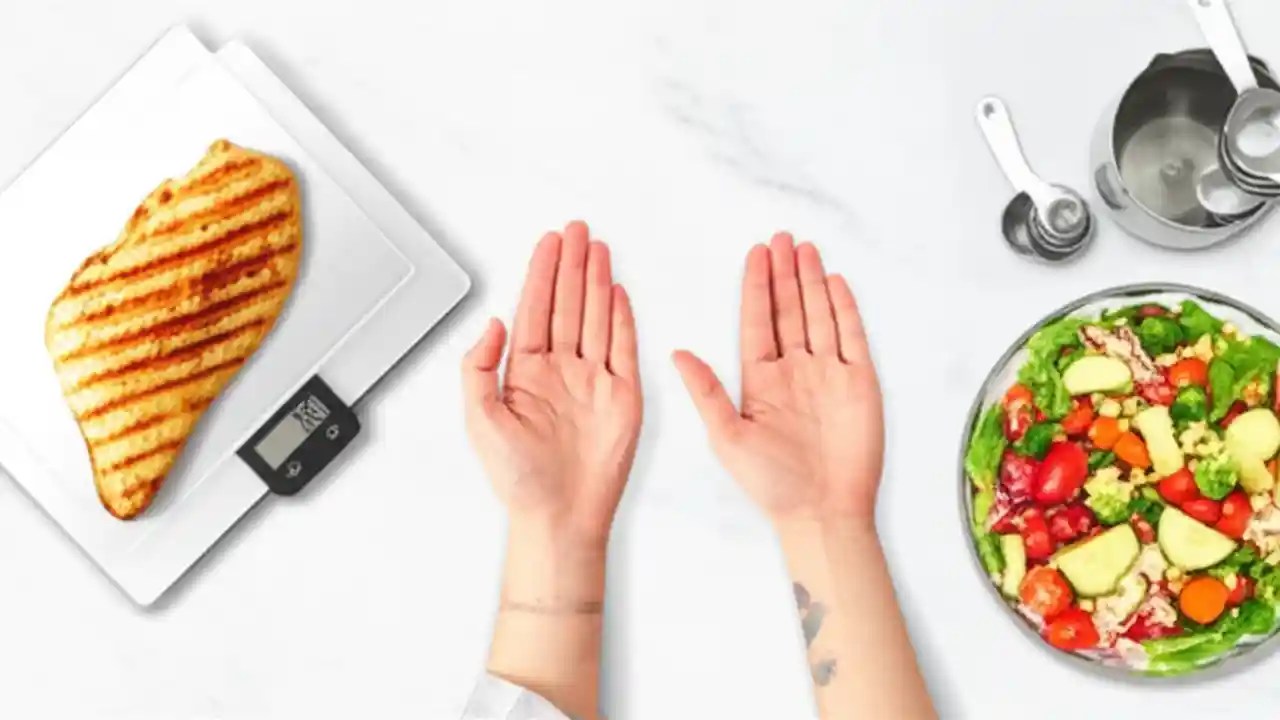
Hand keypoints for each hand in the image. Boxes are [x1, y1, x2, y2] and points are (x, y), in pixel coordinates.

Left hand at [463, 221, 641, 545]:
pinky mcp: (623, 396)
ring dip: (595, 281)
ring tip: (597, 248)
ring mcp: (593, 381)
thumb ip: (478, 367)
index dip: (541, 273)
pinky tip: (617, 291)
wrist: (559, 516)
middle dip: (571, 265)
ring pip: (594, 318)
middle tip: (577, 230)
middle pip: (567, 305)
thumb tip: (493, 322)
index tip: (549, 242)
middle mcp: (560, 372)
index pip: (535, 310)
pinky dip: (621, 317)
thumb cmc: (519, 479)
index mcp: (524, 374)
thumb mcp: (478, 419)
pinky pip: (623, 347)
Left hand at [674, 234, 882, 526]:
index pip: (758, 321)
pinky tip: (837, 282)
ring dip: (812, 282)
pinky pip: (851, 337)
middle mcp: (794, 371)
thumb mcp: (726, 437)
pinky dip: (845, 309)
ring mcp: (827, 375)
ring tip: (805, 248)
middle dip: (786, 273)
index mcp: (760, 380)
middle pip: (789, 310)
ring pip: (818, 316)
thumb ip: (706, 391)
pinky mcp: (859, 384)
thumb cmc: (770, 484)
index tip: (756, 254)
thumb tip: (676, 352)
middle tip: (782, 238)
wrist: (821, 513)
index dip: (757, 286)